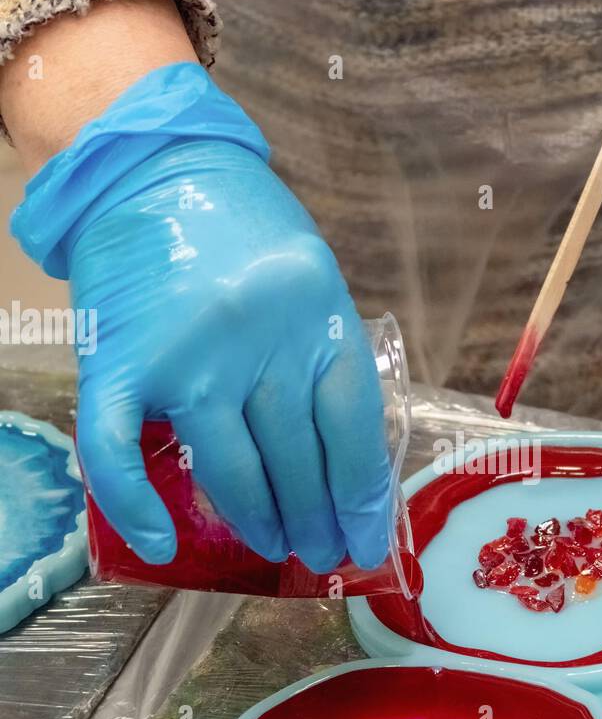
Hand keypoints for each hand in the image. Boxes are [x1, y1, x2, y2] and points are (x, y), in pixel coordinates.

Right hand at [10, 56, 389, 571]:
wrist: (147, 164)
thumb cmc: (241, 225)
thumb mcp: (312, 276)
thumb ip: (326, 354)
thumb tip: (344, 461)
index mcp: (317, 312)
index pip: (353, 428)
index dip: (363, 496)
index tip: (367, 539)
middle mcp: (257, 338)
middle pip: (298, 456)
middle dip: (315, 519)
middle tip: (322, 554)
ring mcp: (184, 355)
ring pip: (229, 467)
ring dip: (257, 520)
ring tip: (274, 549)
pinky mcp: (117, 365)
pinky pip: (122, 452)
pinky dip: (136, 506)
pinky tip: (162, 547)